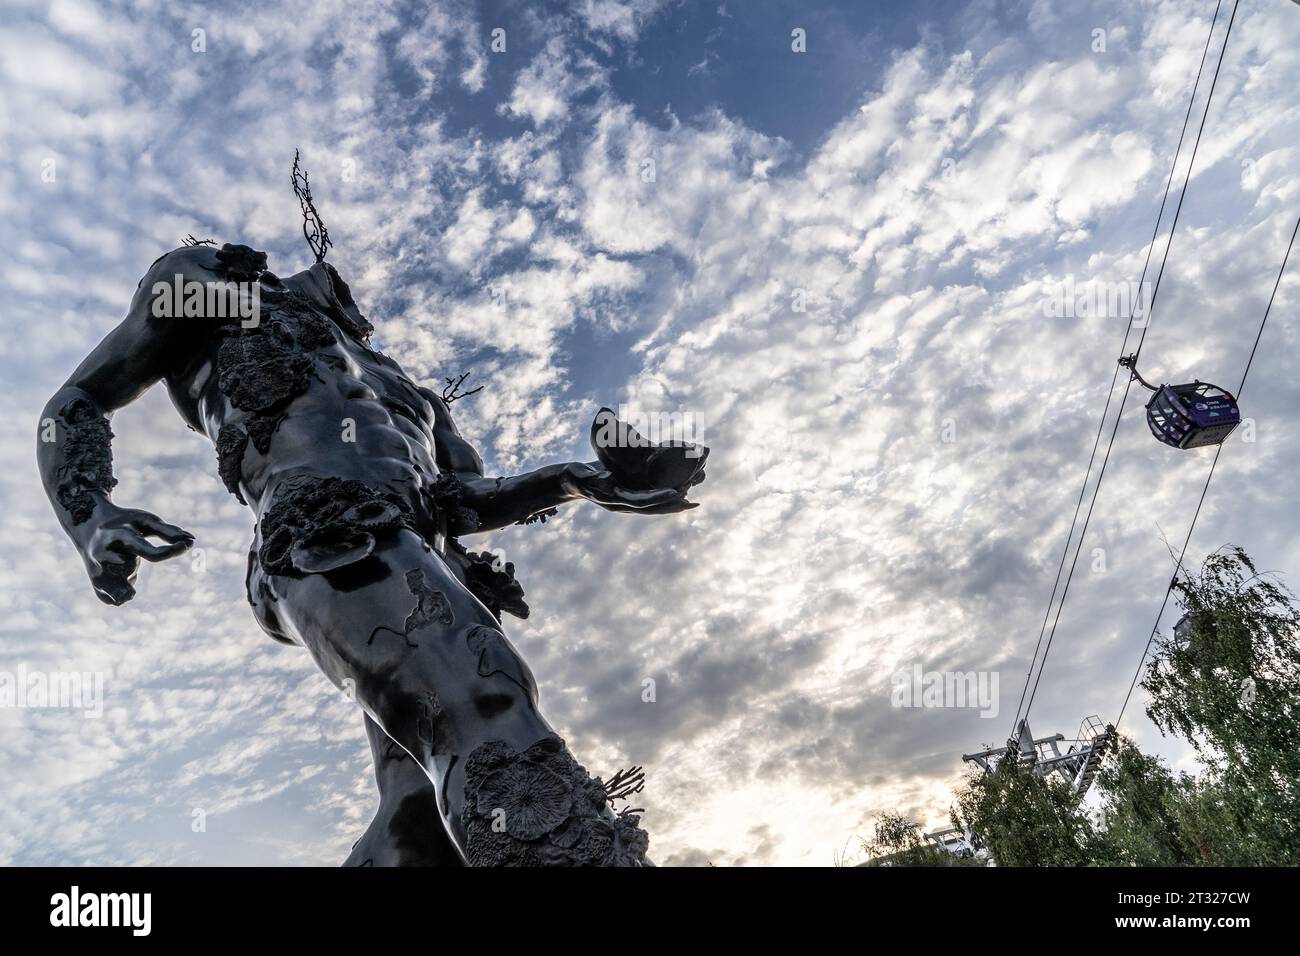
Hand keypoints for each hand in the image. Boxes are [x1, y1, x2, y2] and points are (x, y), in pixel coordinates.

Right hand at [75, 505, 194, 604]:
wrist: (88, 523)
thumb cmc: (124, 522)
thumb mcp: (144, 520)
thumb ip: (168, 531)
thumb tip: (192, 540)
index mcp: (120, 537)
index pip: (149, 552)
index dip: (171, 552)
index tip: (187, 546)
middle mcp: (105, 554)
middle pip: (130, 570)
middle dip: (135, 566)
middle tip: (131, 556)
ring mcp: (95, 569)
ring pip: (120, 591)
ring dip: (127, 582)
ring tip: (122, 568)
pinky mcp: (92, 581)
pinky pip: (110, 599)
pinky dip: (119, 592)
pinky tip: (115, 578)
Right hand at [561, 462, 699, 514]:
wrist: (573, 480)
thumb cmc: (574, 476)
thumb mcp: (579, 474)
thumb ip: (590, 476)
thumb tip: (605, 477)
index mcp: (613, 499)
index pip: (639, 501)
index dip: (657, 498)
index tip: (674, 493)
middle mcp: (623, 504)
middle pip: (651, 508)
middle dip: (672, 506)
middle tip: (692, 504)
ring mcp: (627, 501)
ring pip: (654, 506)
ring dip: (673, 505)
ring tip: (693, 504)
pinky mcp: (630, 494)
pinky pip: (651, 499)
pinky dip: (665, 498)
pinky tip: (681, 493)